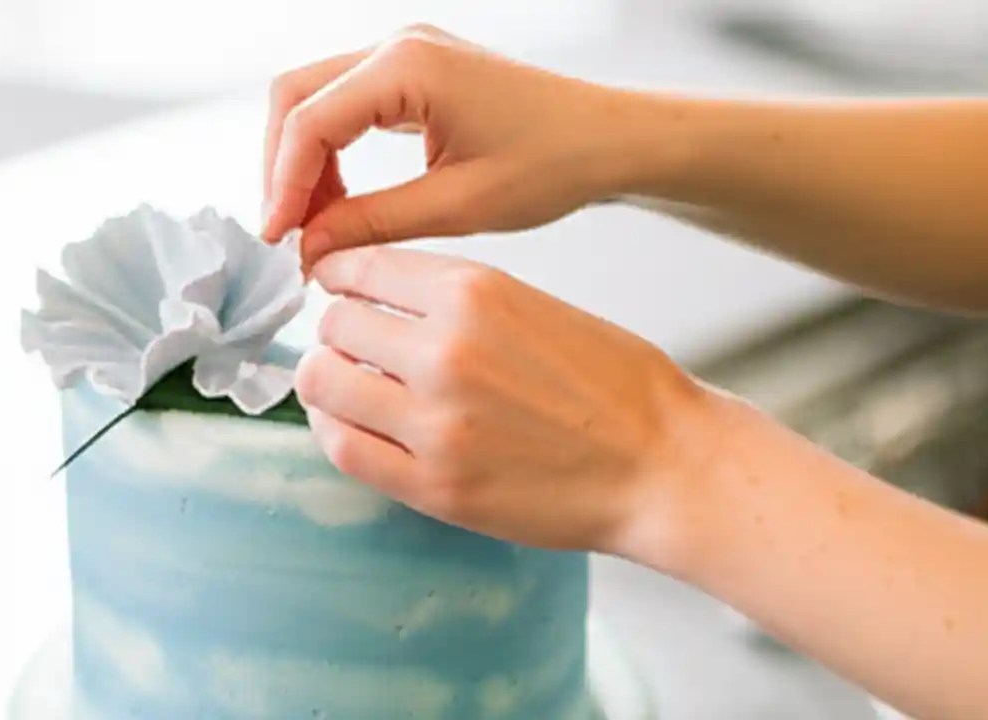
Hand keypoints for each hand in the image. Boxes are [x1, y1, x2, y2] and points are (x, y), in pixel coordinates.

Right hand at [263, 24, 653, 264]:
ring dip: (304, 162)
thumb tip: (310, 248)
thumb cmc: (553, 162)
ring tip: (318, 226)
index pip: (309, 121)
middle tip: (290, 234)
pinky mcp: (413, 73)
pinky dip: (331, 152)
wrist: (607, 140)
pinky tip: (341, 201)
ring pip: (314, 99)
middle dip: (282, 168)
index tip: (278, 239)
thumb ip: (373, 224)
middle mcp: (399, 48)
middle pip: (295, 97)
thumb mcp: (457, 207)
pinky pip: (346, 104)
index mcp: (409, 68)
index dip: (283, 185)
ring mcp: (405, 54)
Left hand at [294, 246, 709, 551]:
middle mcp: (446, 350)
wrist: (664, 463)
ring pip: (323, 382)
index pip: (360, 266)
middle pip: (334, 323)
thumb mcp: (534, 304)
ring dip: (328, 380)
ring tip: (350, 388)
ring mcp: (437, 422)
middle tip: (354, 349)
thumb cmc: (611, 385)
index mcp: (474, 292)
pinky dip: (335, 430)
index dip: (338, 277)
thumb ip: (453, 298)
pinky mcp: (435, 485)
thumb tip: (374, 295)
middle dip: (338, 333)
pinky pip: (343, 448)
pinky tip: (354, 426)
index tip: (337, 291)